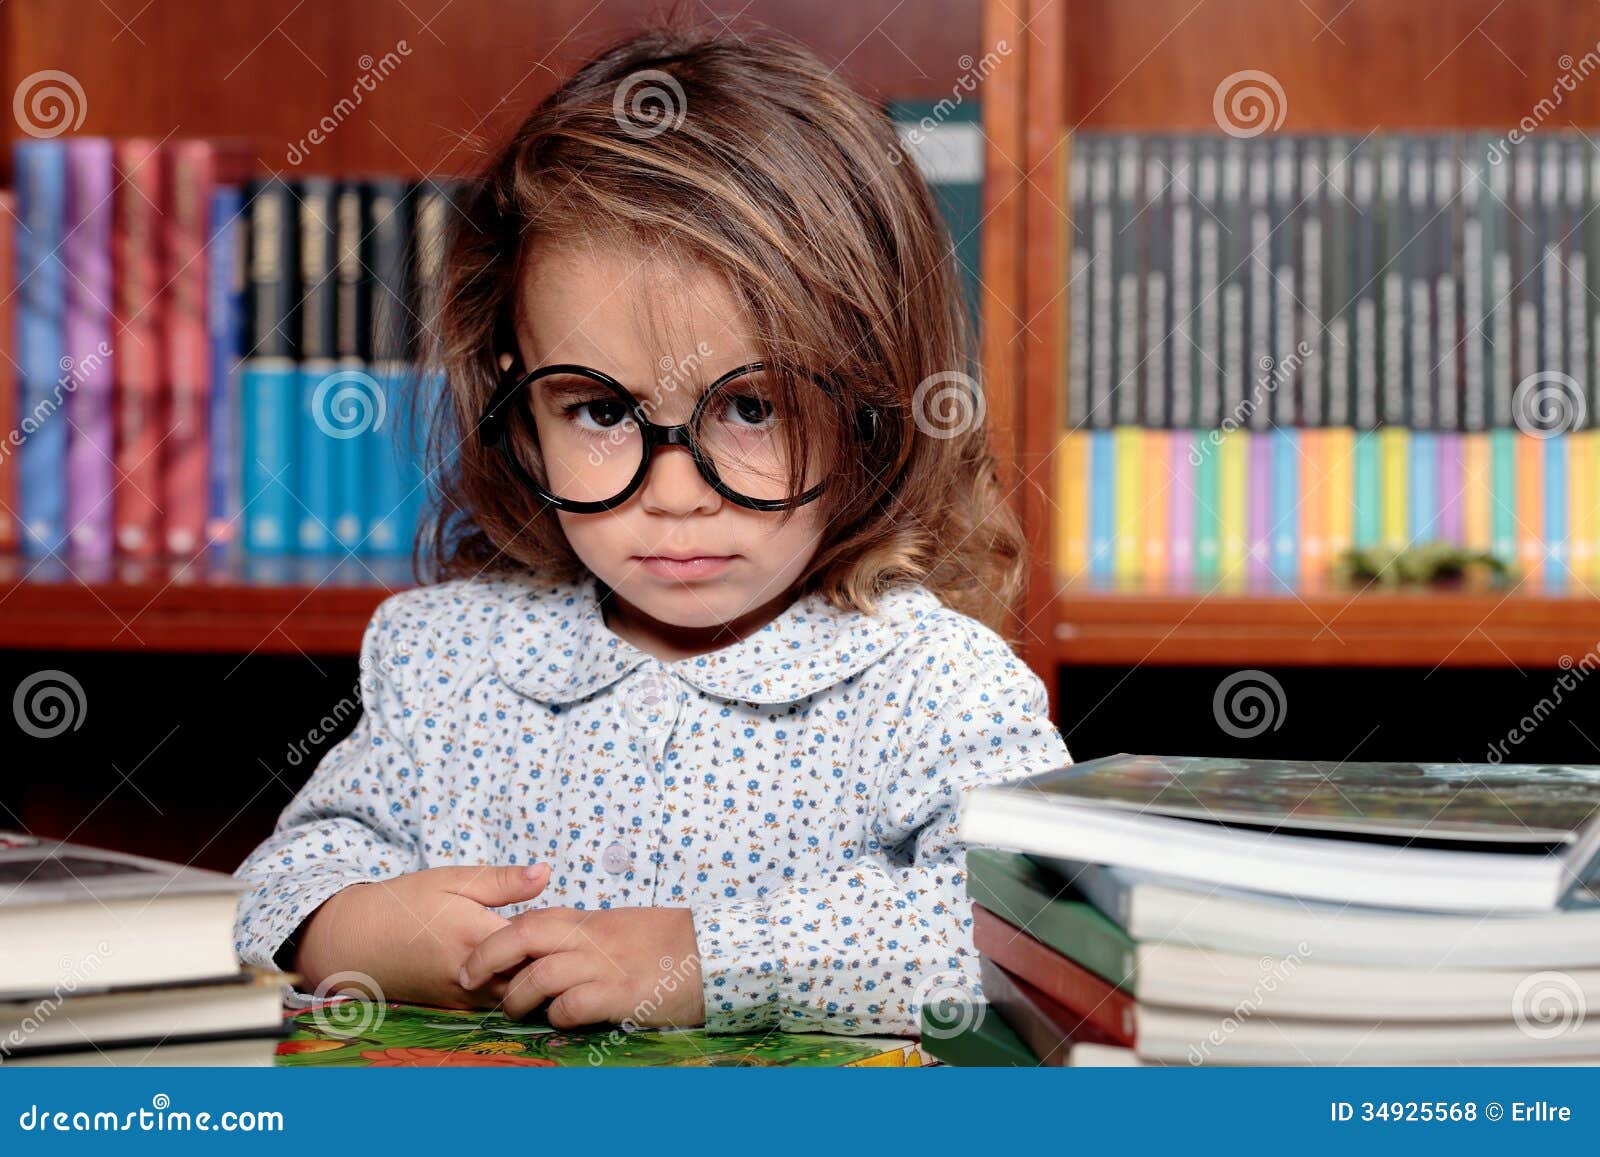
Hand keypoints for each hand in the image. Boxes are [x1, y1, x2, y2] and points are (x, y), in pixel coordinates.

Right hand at [291, 863, 550, 1009]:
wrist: (355, 942)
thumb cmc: (404, 903)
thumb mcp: (453, 880)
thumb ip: (503, 882)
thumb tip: (546, 872)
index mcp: (477, 938)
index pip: (538, 946)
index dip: (556, 934)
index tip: (563, 920)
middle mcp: (474, 977)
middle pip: (533, 977)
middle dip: (550, 961)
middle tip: (561, 942)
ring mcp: (464, 998)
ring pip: (517, 996)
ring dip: (532, 977)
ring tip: (541, 954)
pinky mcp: (456, 1009)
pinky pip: (497, 1004)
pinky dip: (511, 988)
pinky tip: (515, 968)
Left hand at [457, 906, 704, 1027]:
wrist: (719, 952)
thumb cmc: (674, 944)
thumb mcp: (625, 929)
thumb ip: (590, 936)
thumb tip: (559, 949)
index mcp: (592, 922)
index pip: (532, 919)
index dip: (497, 939)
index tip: (475, 960)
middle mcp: (592, 939)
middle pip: (524, 936)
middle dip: (488, 958)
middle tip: (468, 981)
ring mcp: (606, 966)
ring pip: (541, 973)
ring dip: (519, 996)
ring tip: (516, 1011)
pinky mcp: (622, 994)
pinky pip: (573, 1004)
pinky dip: (558, 1015)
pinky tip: (561, 1020)